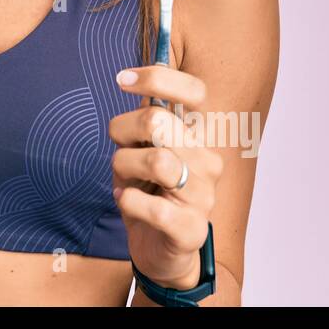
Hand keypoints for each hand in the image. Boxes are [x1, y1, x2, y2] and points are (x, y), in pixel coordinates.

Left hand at [108, 64, 221, 288]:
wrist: (161, 251)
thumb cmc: (150, 193)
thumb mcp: (142, 149)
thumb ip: (143, 120)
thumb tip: (130, 76)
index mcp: (196, 137)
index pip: (194, 92)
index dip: (157, 78)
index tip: (122, 79)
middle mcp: (206, 160)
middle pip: (156, 120)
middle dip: (123, 131)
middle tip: (121, 150)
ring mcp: (203, 196)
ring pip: (154, 160)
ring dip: (124, 167)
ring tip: (124, 181)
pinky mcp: (190, 229)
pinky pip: (150, 205)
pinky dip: (128, 201)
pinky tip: (127, 203)